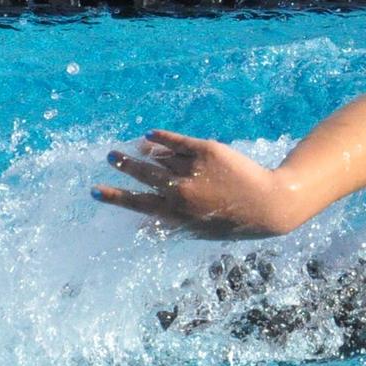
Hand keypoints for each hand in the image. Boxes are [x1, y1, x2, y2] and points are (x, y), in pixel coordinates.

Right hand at [93, 130, 296, 238]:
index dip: (115, 196)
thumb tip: (140, 227)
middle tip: (110, 156)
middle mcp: (182, 190)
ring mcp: (194, 169)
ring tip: (128, 148)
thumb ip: (169, 225)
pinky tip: (151, 135)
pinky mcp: (207, 151)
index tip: (96, 191)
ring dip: (141, 152)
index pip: (138, 203)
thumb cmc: (234, 221)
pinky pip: (177, 142)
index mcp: (178, 212)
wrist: (269, 203)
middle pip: (144, 175)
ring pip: (160, 157)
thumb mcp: (200, 231)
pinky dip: (162, 138)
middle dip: (124, 165)